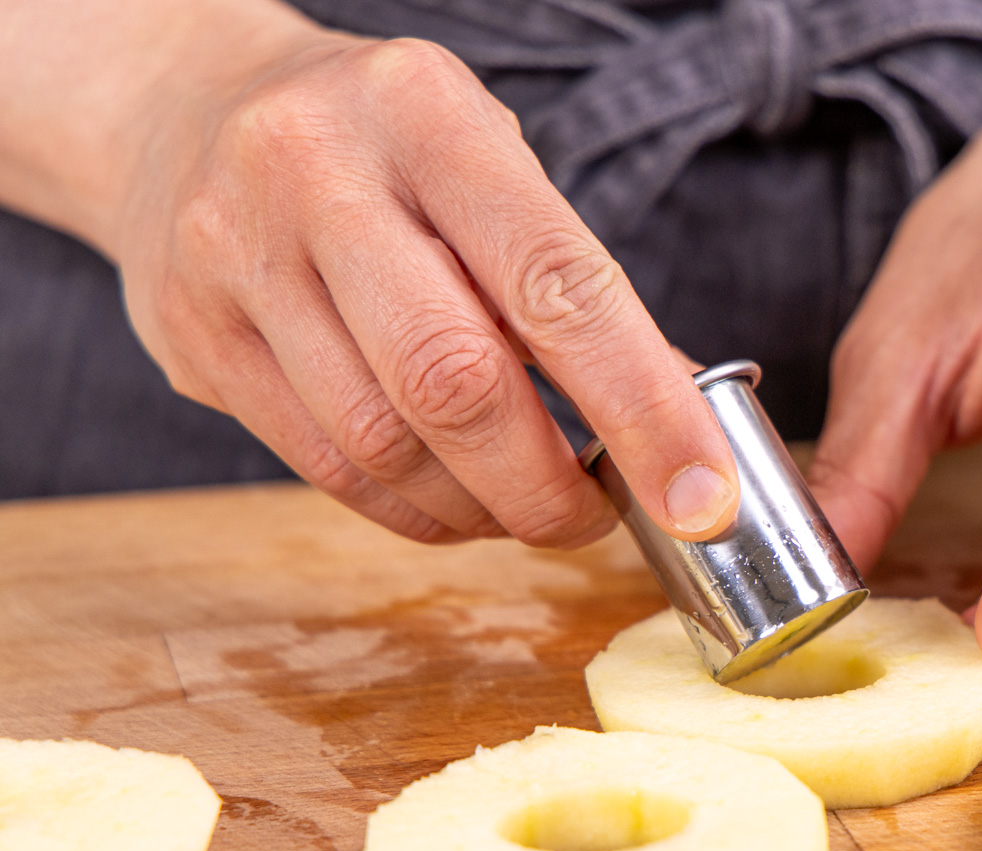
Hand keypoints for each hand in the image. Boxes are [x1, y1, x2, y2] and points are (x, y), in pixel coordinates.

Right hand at [110, 22, 736, 546]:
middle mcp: (317, 174)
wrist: (184, 108)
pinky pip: (328, 468)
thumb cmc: (383, 151)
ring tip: (526, 505)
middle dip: (549, 486)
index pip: (557, 284)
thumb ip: (570, 281)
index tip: (702, 495)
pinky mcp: (195, 336)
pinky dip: (416, 511)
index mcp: (425, 113)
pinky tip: (455, 501)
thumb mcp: (486, 164)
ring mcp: (238, 255)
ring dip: (483, 509)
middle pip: (456, 383)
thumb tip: (677, 422)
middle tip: (599, 516)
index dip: (642, 408)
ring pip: (385, 444)